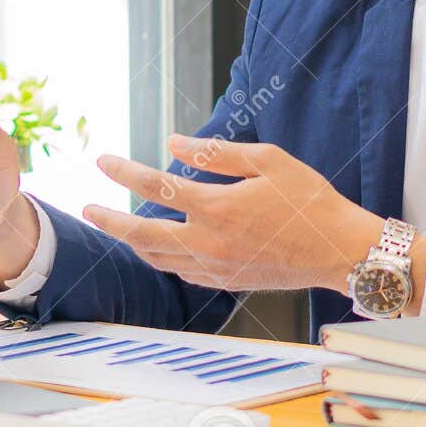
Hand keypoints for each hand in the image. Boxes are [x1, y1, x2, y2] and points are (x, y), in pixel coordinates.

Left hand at [83, 134, 379, 292]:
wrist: (339, 251)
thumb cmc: (309, 199)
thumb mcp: (268, 160)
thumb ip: (215, 153)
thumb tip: (172, 144)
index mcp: (217, 207)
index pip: (155, 187)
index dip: (123, 172)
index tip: (103, 161)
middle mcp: (208, 242)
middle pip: (141, 233)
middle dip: (109, 220)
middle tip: (86, 209)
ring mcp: (215, 267)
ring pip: (157, 258)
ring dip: (131, 241)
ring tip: (116, 226)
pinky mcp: (225, 282)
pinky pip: (181, 272)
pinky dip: (162, 258)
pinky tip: (159, 247)